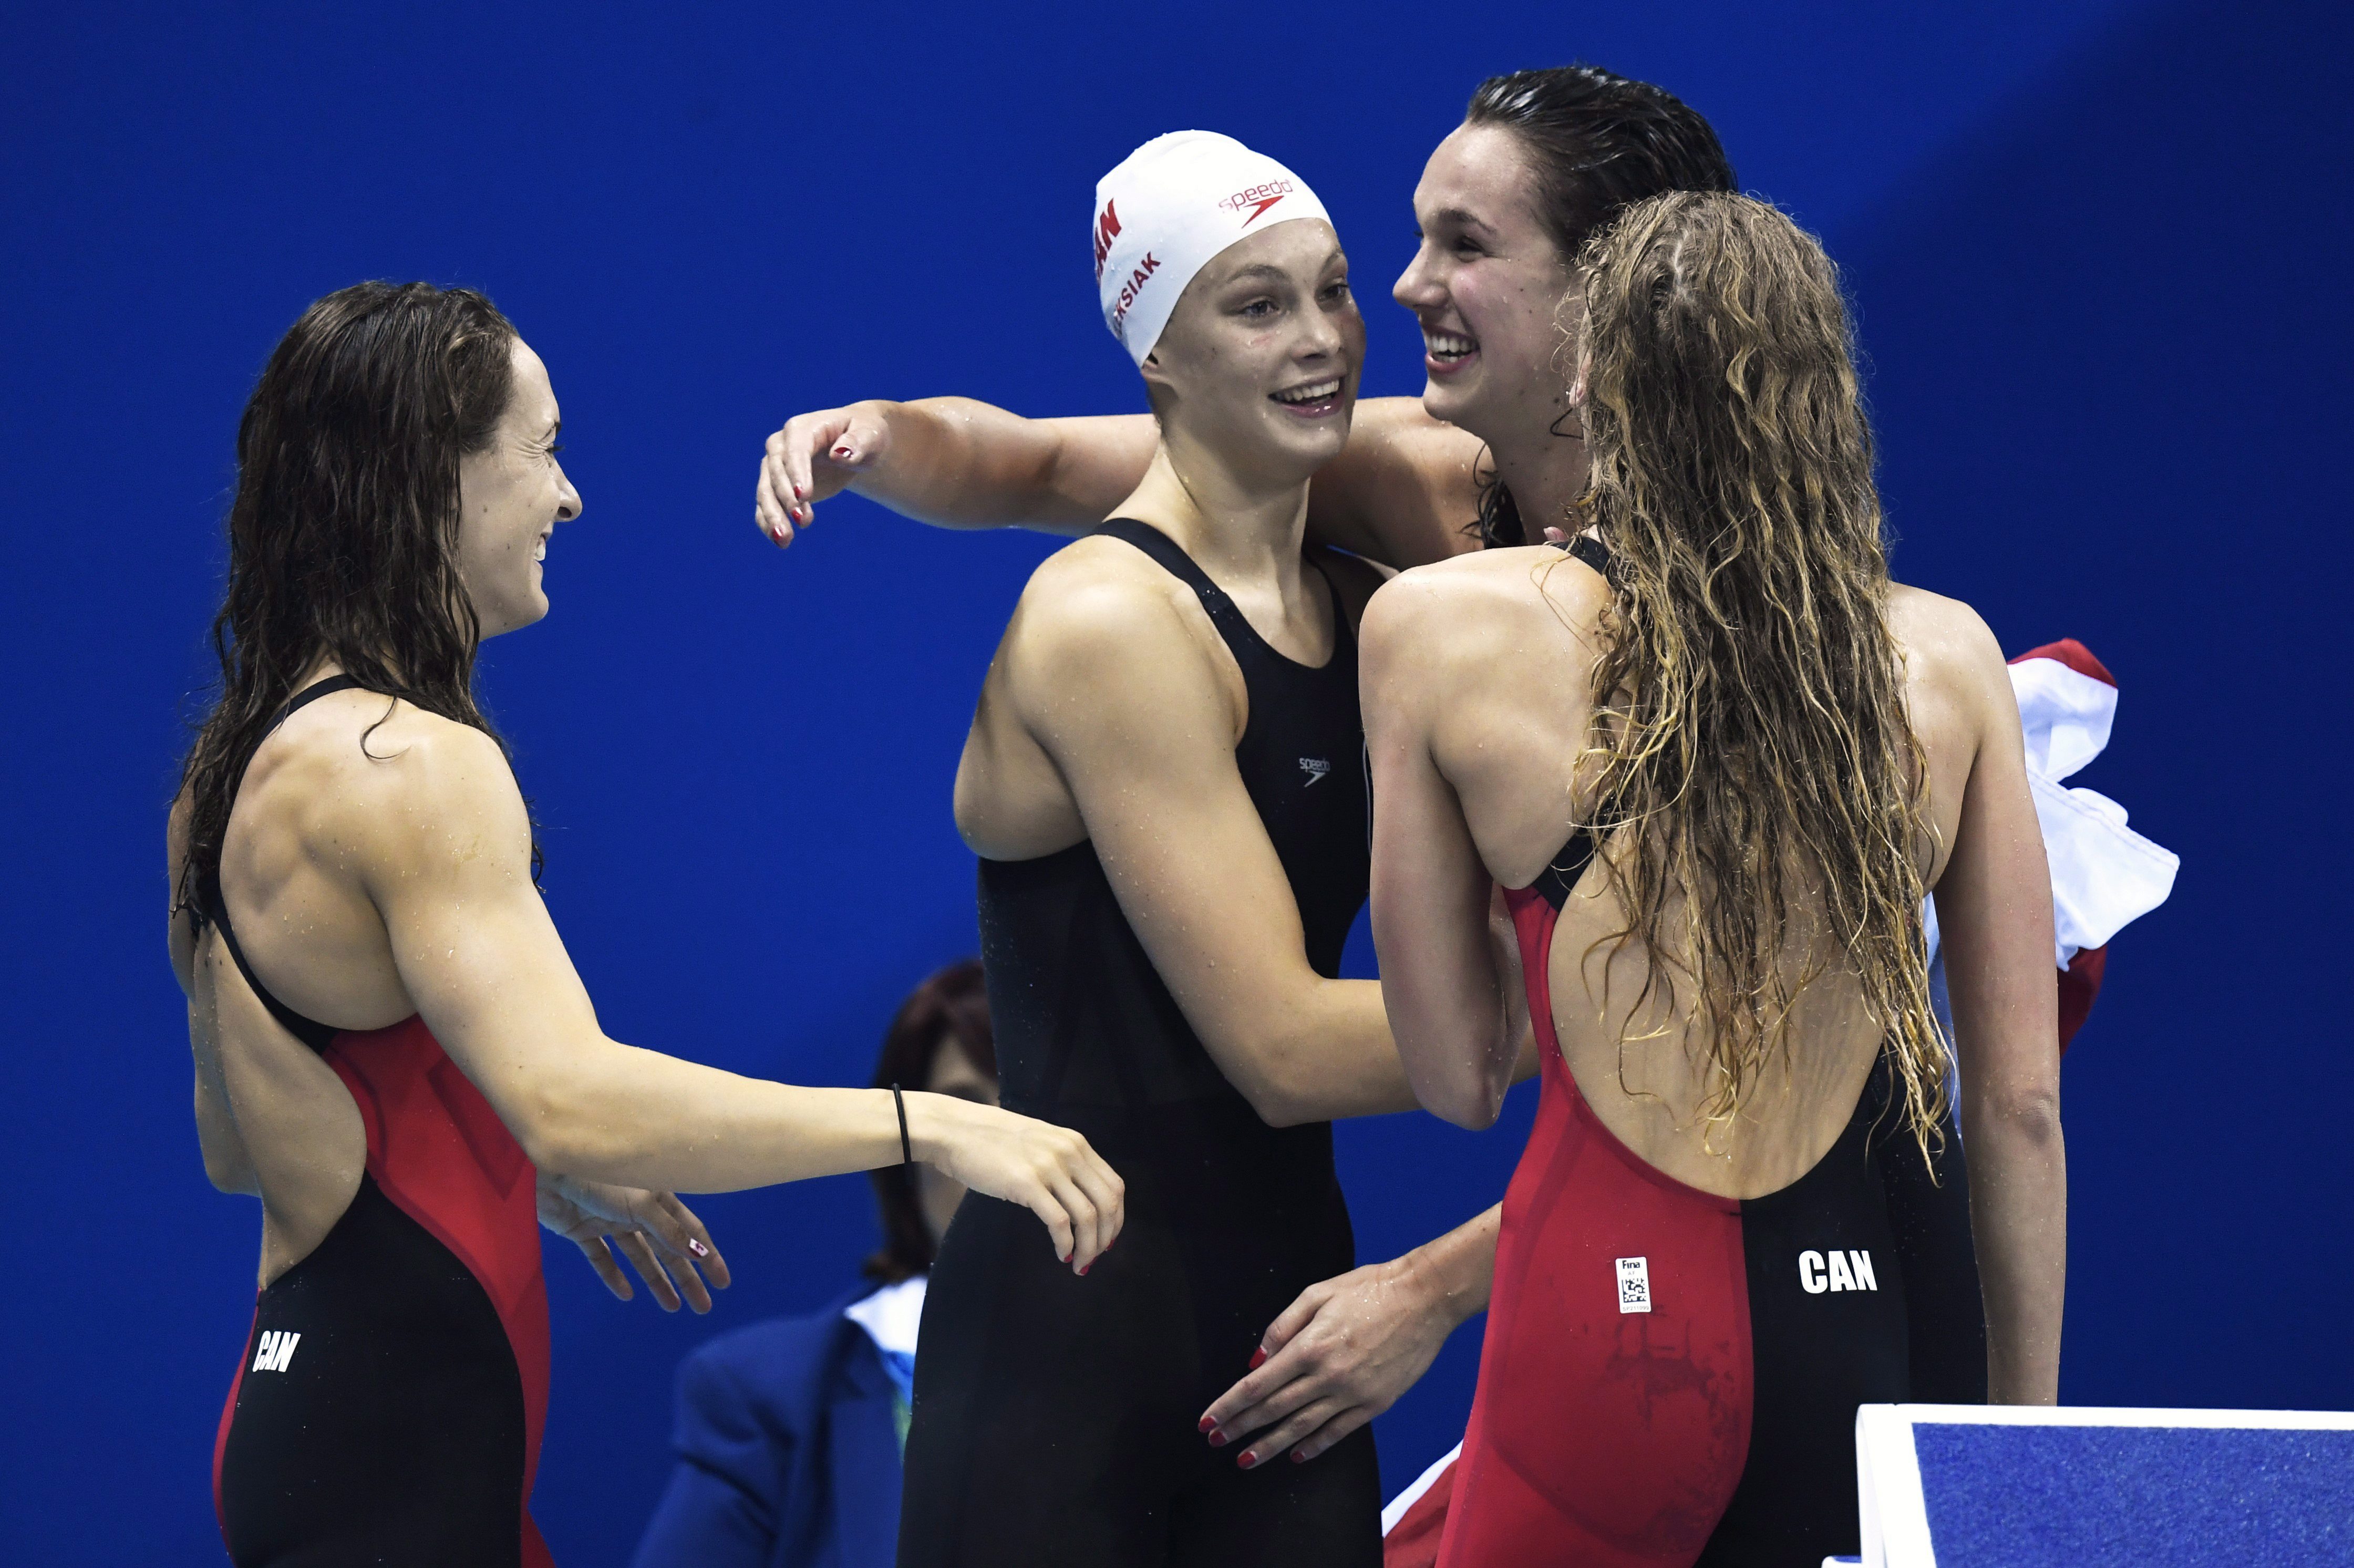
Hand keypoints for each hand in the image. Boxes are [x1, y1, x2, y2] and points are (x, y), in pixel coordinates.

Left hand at [536, 1172, 730, 1312]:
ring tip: (673, 1307)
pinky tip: (626, 1295)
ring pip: (639, 1256)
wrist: (545, 1171)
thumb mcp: (641, 1205)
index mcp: (657, 1197)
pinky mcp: (582, 1230)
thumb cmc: (599, 1178)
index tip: (722, 1282)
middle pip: (668, 1249)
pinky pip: (602, 1258)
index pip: (690, 1231)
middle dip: (687, 1278)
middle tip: (702, 1307)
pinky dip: (613, 1276)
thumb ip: (669, 1231)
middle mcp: (636, 1209)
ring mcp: (609, 1220)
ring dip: (656, 1281)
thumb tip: (700, 1254)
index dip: (708, 1256)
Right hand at [756, 403, 894, 547]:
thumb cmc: (864, 435)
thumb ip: (858, 443)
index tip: (804, 496)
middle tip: (802, 521)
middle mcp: (781, 445)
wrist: (854, 444)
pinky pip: (766, 505)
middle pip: (775, 472)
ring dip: (773, 516)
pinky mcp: (777, 487)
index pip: (795, 450)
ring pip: (766, 491)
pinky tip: (779, 541)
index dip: (797, 472)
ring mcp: (775, 466)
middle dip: (786, 498)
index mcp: (802, 428)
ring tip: (785, 539)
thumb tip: (840, 454)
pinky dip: (769, 523)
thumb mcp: (870, 435)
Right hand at [907, 1092, 1124, 1274]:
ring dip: (1089, 1248)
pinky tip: (1062, 1254)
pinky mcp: (1026, 1183)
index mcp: (1075, 1143)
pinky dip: (1066, 1244)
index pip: (1114, 1185)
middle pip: (1107, 1203)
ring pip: (1087, 1216)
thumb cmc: (991, 1140)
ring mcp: (1048, 1166)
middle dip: (1105, 1238)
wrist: (954, 1130)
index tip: (1108, 1239)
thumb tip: (1080, 1198)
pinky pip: (1059, 1222)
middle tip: (1095, 1258)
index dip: (1116, 1218)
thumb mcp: (1039, 1141)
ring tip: (1080, 1265)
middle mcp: (1068, 1152)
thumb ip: (1063, 1161)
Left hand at [1198, 1256, 1456, 1466]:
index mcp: (1309, 1346)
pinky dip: (1315, 1446)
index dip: (1229, 1406)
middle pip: (1273, 1410)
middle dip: (1240, 1428)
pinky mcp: (1376, 1403)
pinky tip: (1296, 1455)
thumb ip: (1281, 1327)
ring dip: (1270, 1446)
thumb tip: (1255, 1361)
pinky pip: (1339, 1431)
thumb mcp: (1317, 1293)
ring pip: (1302, 1428)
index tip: (1207, 1421)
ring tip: (1245, 1460)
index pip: (1257, 1385)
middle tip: (1216, 1441)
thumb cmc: (1368, 1289)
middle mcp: (1327, 1375)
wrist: (1424, 1298)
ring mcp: (1352, 1393)